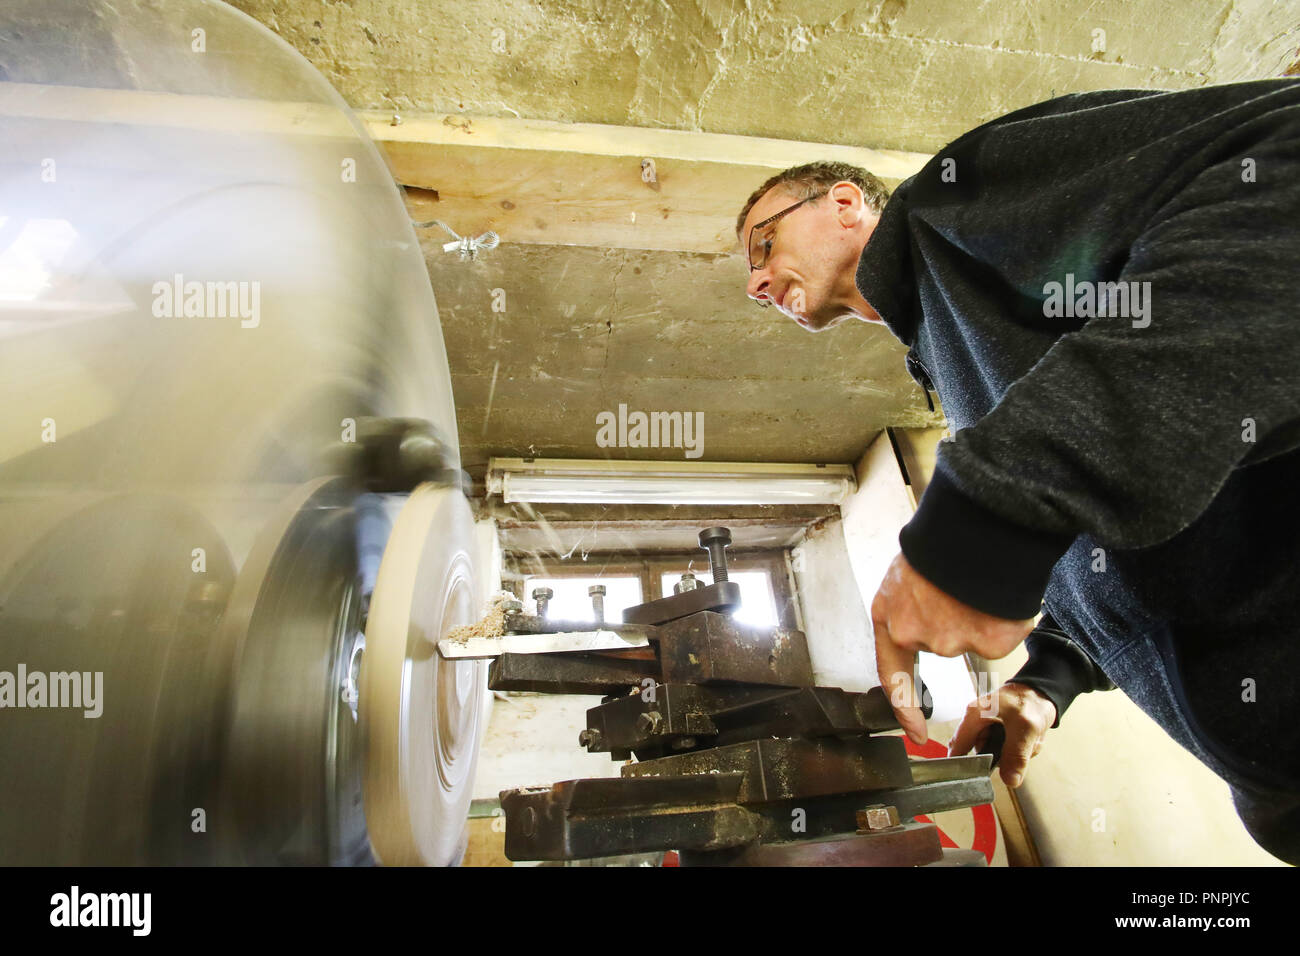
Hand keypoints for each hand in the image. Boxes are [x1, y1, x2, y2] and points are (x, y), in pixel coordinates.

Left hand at [870, 553, 1034, 744]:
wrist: (977, 525)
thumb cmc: (941, 542)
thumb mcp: (908, 574)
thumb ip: (911, 607)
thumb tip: (924, 622)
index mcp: (889, 618)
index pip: (890, 673)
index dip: (903, 706)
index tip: (916, 732)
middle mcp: (915, 636)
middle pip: (941, 644)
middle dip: (954, 620)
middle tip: (960, 588)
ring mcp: (951, 642)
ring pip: (973, 637)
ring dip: (979, 615)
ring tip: (975, 582)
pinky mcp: (988, 644)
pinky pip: (1000, 638)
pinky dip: (1004, 620)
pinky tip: (995, 594)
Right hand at [947, 682, 1057, 787]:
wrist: (1041, 693)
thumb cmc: (1030, 701)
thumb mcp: (1026, 729)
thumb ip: (1016, 755)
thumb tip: (1010, 780)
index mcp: (974, 716)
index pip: (958, 747)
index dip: (963, 767)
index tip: (976, 781)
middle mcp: (975, 721)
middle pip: (980, 754)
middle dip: (1003, 757)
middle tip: (1021, 749)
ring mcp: (984, 727)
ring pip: (994, 754)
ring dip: (1013, 754)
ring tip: (1027, 742)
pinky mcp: (994, 732)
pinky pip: (1002, 751)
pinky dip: (1016, 750)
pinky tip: (1026, 741)